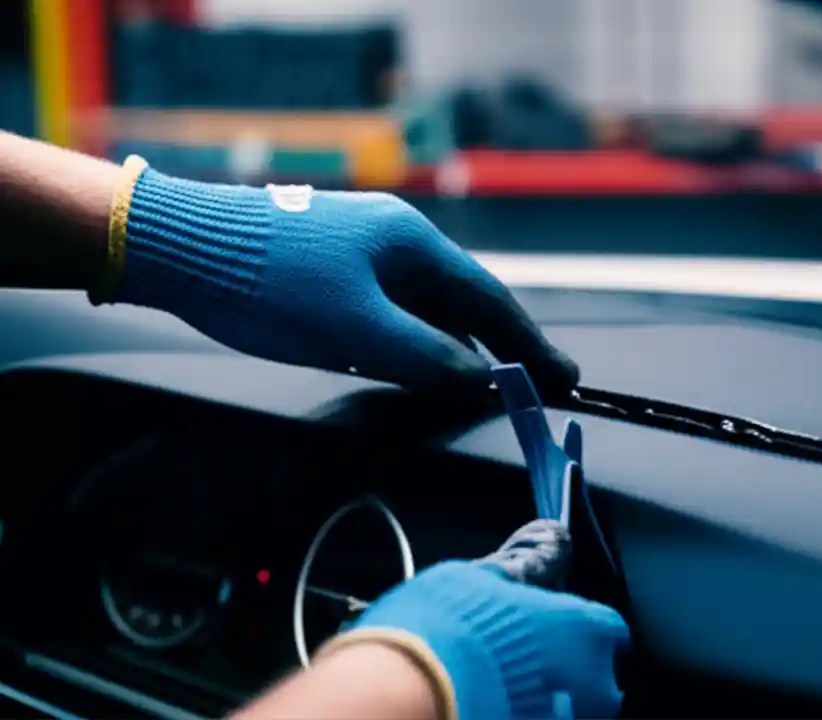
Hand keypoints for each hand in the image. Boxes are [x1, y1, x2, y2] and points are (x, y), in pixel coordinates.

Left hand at [110, 167, 576, 395]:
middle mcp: (396, 241)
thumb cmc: (268, 281)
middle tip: (538, 384)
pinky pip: (394, 311)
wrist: (180, 246)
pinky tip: (418, 367)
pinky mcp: (333, 271)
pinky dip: (417, 342)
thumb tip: (479, 382)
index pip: (491, 301)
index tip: (565, 377)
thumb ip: (426, 358)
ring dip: (458, 347)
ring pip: (429, 309)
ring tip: (488, 386)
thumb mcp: (356, 329)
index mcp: (412, 243)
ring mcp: (364, 254)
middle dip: (503, 347)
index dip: (531, 344)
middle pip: (466, 303)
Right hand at [353, 560, 628, 719]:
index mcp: (587, 630)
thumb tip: (536, 550)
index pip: (610, 630)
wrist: (410, 699)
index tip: (551, 629)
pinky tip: (485, 709)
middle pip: (595, 680)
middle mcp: (595, 685)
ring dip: (544, 703)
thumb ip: (517, 575)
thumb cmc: (446, 631)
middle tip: (514, 665)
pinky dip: (521, 717)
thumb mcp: (478, 579)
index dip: (578, 629)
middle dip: (563, 674)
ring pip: (570, 711)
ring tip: (493, 692)